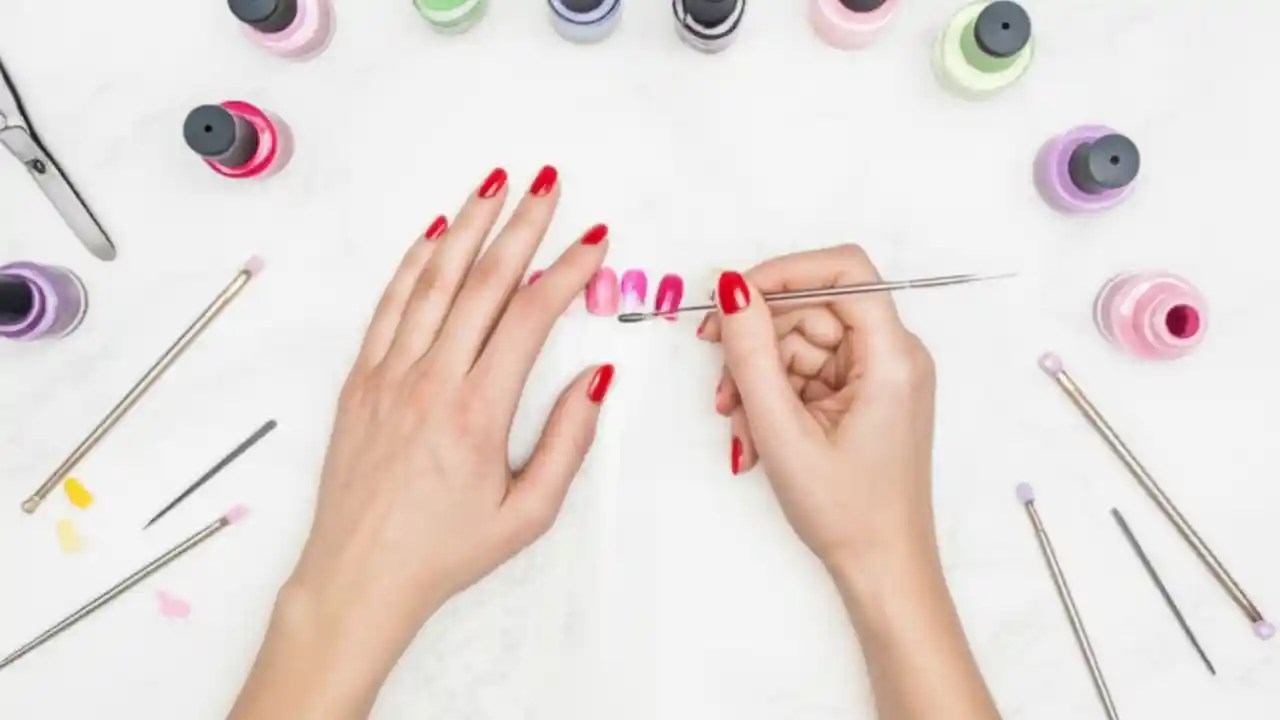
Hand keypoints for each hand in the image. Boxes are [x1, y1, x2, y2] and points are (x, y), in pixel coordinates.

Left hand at [232, 166, 614, 717]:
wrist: (358, 576)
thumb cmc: (444, 552)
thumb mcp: (528, 514)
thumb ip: (568, 441)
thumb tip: (595, 378)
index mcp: (477, 413)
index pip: (531, 317)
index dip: (568, 270)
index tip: (594, 238)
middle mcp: (431, 381)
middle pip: (484, 281)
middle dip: (521, 224)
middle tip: (547, 183)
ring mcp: (389, 375)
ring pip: (433, 281)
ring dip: (467, 227)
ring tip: (494, 185)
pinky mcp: (360, 380)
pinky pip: (389, 306)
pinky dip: (413, 263)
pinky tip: (435, 234)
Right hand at [701, 247, 997, 719]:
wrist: (881, 570)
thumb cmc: (847, 512)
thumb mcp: (782, 429)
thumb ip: (751, 353)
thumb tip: (732, 288)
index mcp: (893, 357)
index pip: (845, 270)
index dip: (785, 271)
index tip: (735, 296)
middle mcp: (894, 356)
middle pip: (814, 308)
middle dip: (759, 340)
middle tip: (719, 376)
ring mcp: (879, 377)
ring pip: (802, 342)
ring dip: (759, 376)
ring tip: (738, 422)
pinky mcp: (863, 396)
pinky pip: (808, 372)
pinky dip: (775, 395)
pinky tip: (756, 431)